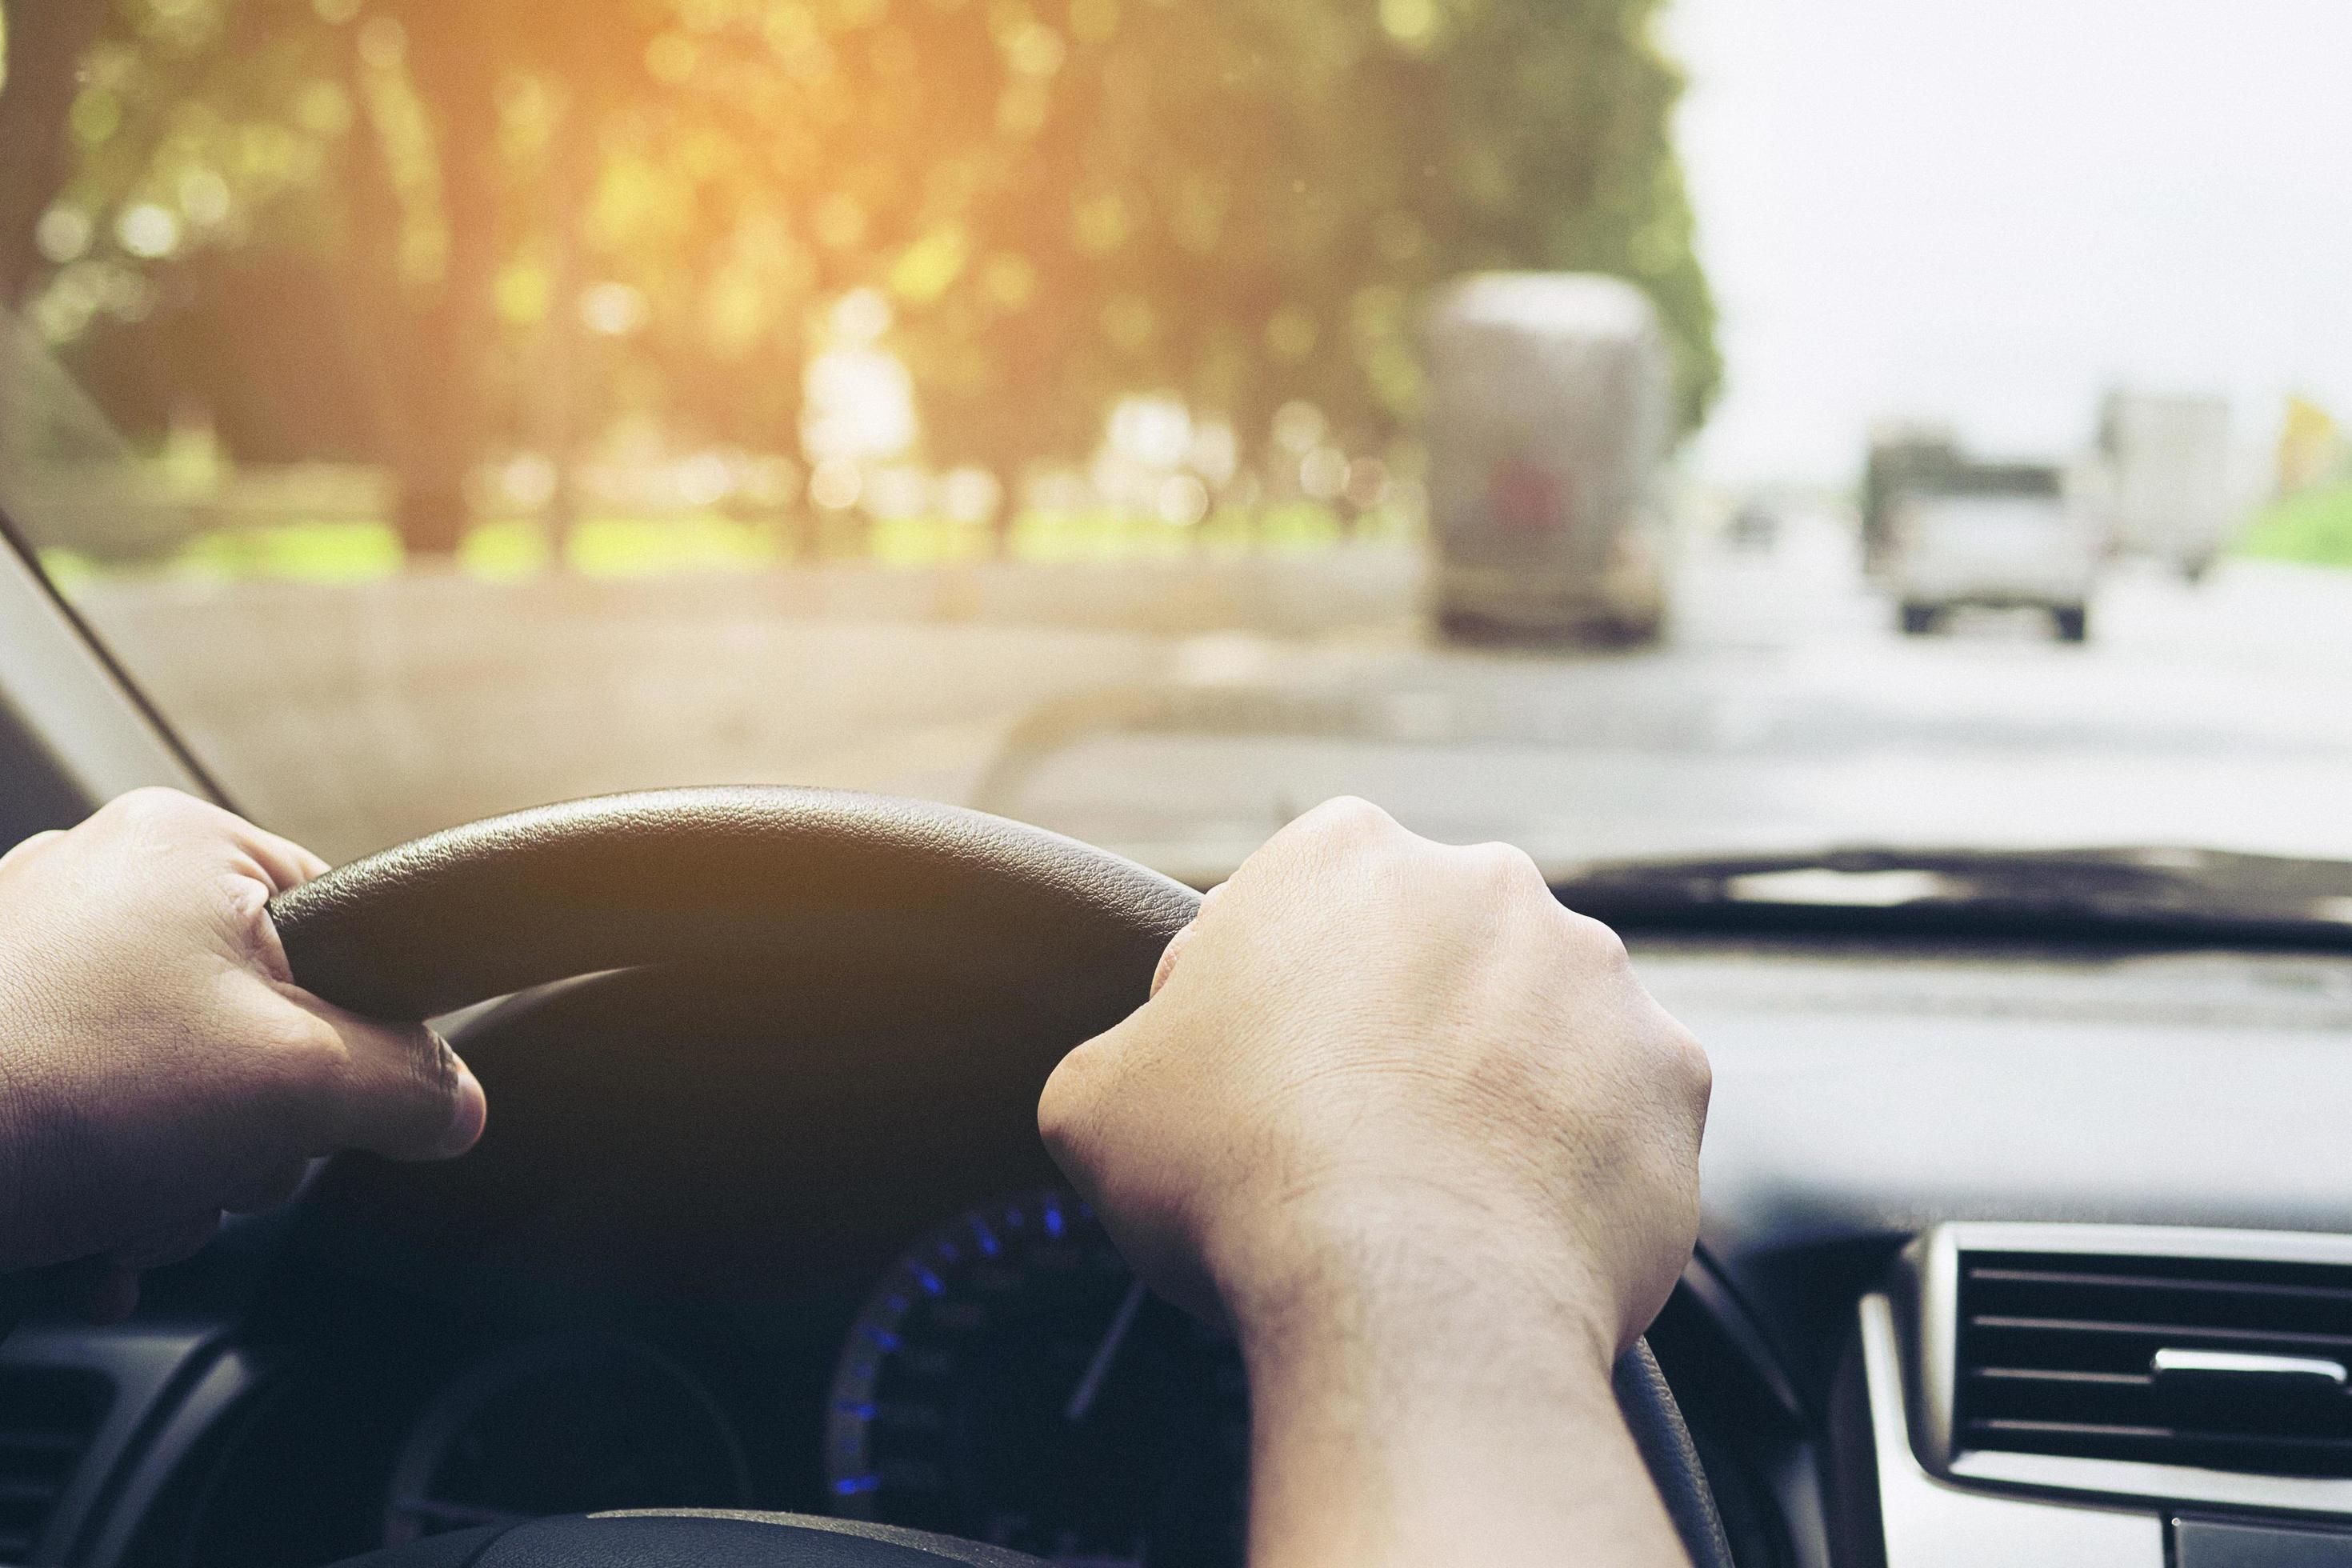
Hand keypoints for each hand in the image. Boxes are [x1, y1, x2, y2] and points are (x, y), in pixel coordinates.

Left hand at [0, 789, 485, 1310]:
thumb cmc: (54, 1095)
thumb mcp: (293, 1086)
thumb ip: (408, 1088)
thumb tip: (455, 1108)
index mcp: (189, 844)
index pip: (350, 938)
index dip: (357, 1042)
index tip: (319, 1108)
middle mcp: (108, 875)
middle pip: (268, 1019)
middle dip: (251, 1130)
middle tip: (214, 1167)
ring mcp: (36, 948)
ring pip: (185, 1074)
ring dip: (183, 1170)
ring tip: (136, 1205)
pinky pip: (105, 1096)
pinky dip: (116, 1173)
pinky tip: (97, 1225)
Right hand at [1039, 797, 1708, 1566]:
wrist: (1410, 1302)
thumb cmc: (1244, 1183)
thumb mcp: (1098, 1100)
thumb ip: (1129, 1048)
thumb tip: (1155, 1063)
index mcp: (1342, 854)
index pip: (1296, 908)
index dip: (1268, 1000)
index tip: (1255, 1078)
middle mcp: (1485, 882)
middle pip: (1427, 953)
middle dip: (1396, 1029)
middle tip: (1347, 1135)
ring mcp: (1596, 975)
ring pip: (1534, 1021)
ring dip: (1496, 1081)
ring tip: (1439, 1187)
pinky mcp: (1672, 1075)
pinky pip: (1618, 1107)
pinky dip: (1577, 1154)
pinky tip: (1514, 1217)